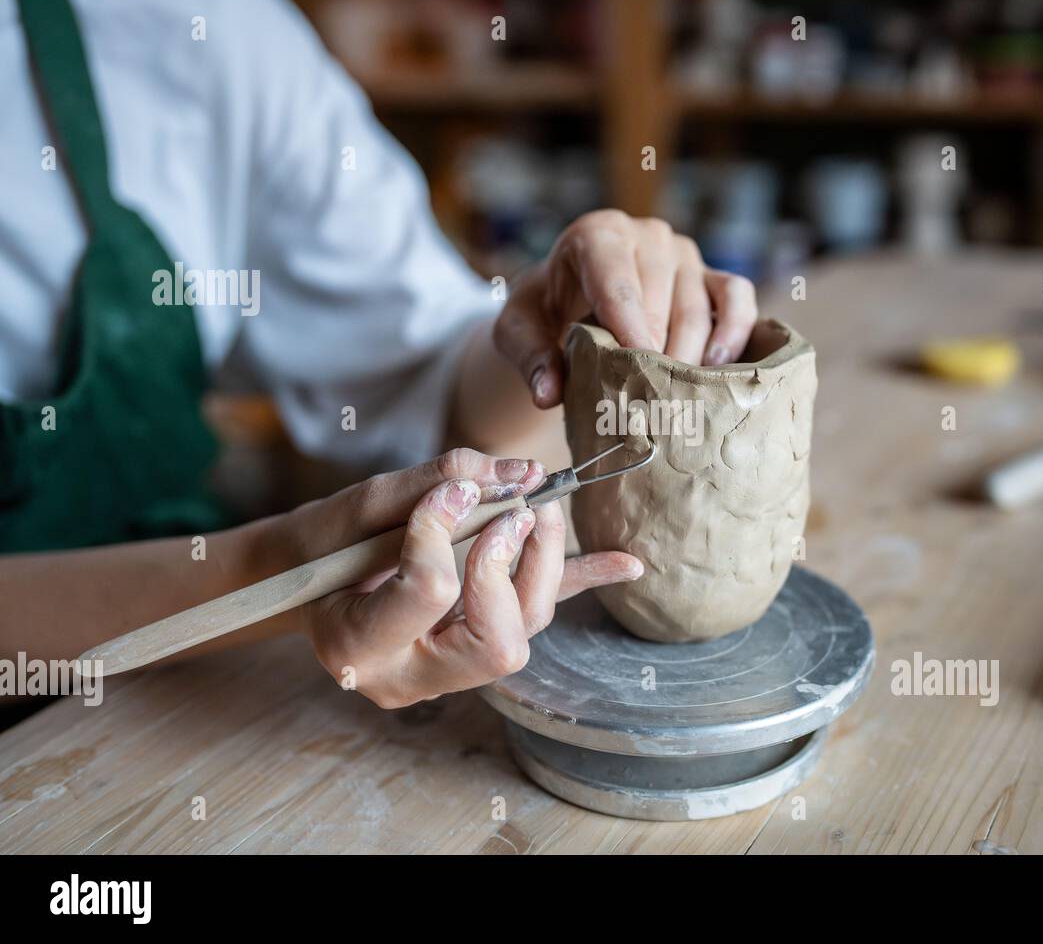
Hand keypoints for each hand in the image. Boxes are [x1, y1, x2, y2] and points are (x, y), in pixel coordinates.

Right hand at [277, 448, 642, 707]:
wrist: (305, 581)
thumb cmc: (321, 544)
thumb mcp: (361, 505)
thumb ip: (437, 483)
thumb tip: (522, 475)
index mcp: (360, 647)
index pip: (430, 592)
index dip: (445, 530)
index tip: (448, 489)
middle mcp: (413, 677)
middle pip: (500, 639)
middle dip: (511, 564)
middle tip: (510, 508)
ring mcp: (450, 672)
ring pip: (525, 628)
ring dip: (545, 561)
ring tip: (540, 507)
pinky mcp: (476, 644)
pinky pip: (537, 615)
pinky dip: (582, 581)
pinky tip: (628, 564)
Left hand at [493, 210, 758, 407]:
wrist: (571, 298)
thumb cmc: (545, 311)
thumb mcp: (519, 330)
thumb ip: (530, 357)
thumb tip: (548, 394)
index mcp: (597, 235)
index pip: (617, 279)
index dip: (627, 326)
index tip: (633, 367)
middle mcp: (647, 236)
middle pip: (661, 300)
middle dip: (655, 354)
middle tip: (648, 404)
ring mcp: (685, 255)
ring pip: (700, 308)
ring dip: (690, 359)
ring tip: (676, 402)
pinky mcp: (714, 276)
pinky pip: (738, 299)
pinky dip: (735, 334)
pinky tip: (718, 372)